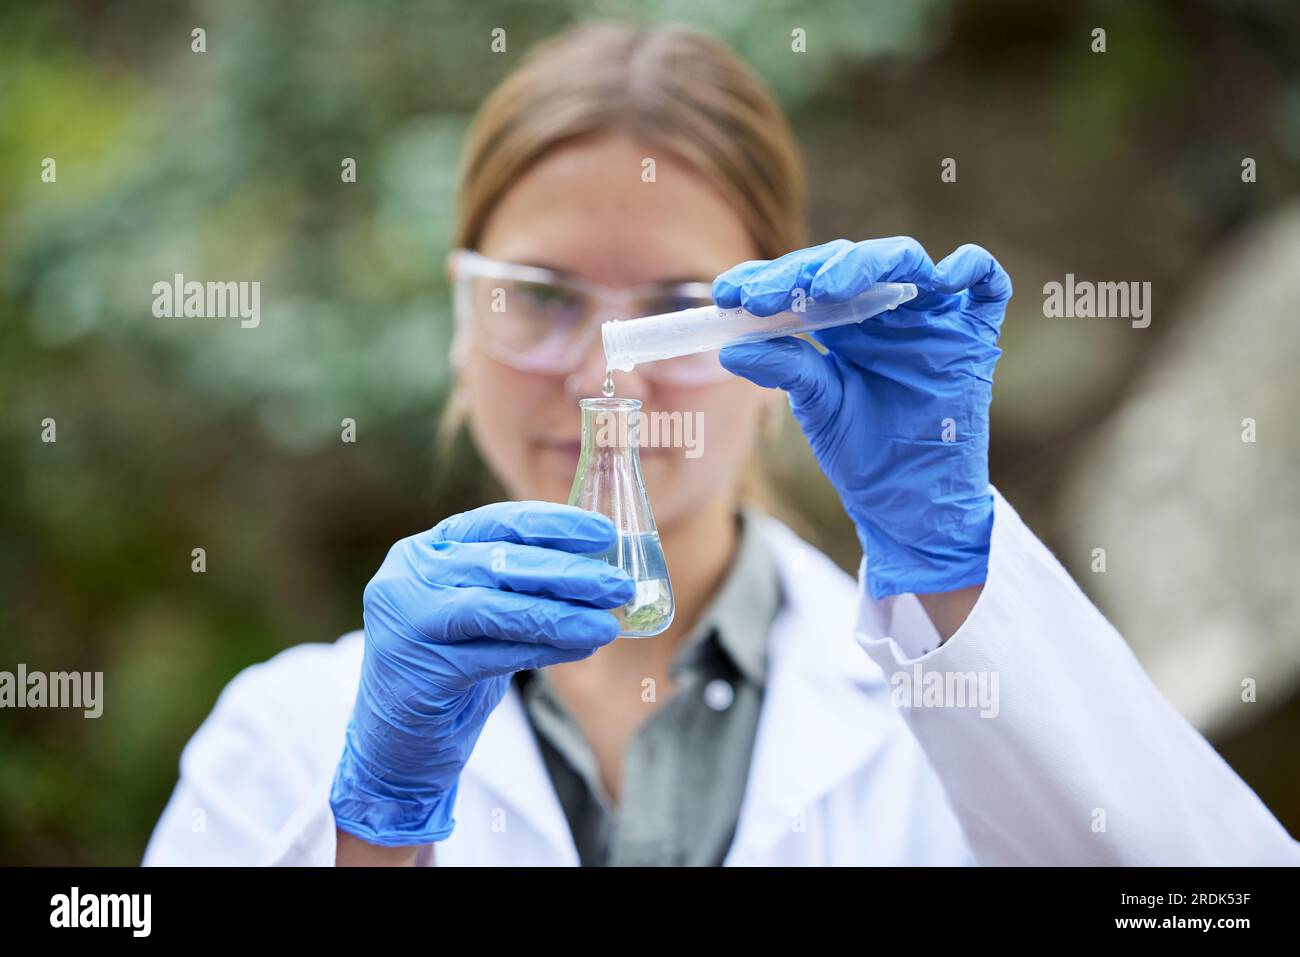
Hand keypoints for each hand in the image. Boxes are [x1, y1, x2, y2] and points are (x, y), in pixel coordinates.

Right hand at [329, 501, 634, 845]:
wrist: (398, 741)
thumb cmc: (451, 665)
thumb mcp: (481, 610)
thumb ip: (521, 584)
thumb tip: (600, 566)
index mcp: (426, 550)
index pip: (497, 523)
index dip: (554, 525)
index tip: (605, 534)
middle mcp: (408, 576)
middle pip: (500, 564)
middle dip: (568, 572)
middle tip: (620, 583)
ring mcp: (406, 622)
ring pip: (497, 610)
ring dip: (561, 615)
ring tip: (608, 624)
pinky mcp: (418, 671)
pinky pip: (493, 656)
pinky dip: (543, 650)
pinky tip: (580, 648)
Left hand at [715, 238, 1010, 598]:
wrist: (907, 503)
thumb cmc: (863, 452)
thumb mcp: (818, 405)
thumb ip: (785, 369)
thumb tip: (730, 348)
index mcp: (845, 321)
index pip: (806, 280)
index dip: (768, 278)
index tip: (727, 293)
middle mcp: (888, 310)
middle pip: (850, 263)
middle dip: (804, 273)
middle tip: (766, 297)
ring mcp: (932, 317)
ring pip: (905, 261)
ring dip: (864, 265)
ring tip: (825, 287)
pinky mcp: (974, 335)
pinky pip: (985, 286)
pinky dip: (971, 268)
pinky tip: (944, 274)